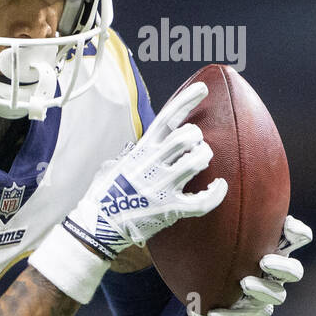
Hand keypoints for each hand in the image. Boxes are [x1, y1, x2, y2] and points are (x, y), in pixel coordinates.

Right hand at [64, 81, 227, 260]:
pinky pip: (202, 200)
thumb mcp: (109, 168)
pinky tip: (219, 187)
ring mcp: (162, 187)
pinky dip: (216, 193)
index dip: (185, 101)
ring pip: (197, 161)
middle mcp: (151, 166)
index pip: (165, 120)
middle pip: (185, 136)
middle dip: (196, 137)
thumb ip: (126, 157)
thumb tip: (132, 152)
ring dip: (204, 157)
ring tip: (201, 161)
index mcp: (139, 153)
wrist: (97, 227)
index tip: (202, 89)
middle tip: (195, 144)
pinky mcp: (170, 209)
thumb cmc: (101, 198)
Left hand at [189, 215, 311, 315]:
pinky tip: (213, 312)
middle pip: (294, 271)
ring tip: (243, 284)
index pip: (298, 238)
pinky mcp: (251, 313)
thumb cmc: (216, 255)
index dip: (298, 232)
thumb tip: (201, 196)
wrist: (208, 292)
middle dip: (282, 266)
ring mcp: (266, 294)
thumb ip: (218, 221)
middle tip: (264, 261)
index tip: (287, 225)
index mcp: (273, 248)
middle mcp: (275, 272)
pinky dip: (231, 315)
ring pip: (277, 295)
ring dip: (262, 290)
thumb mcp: (217, 237)